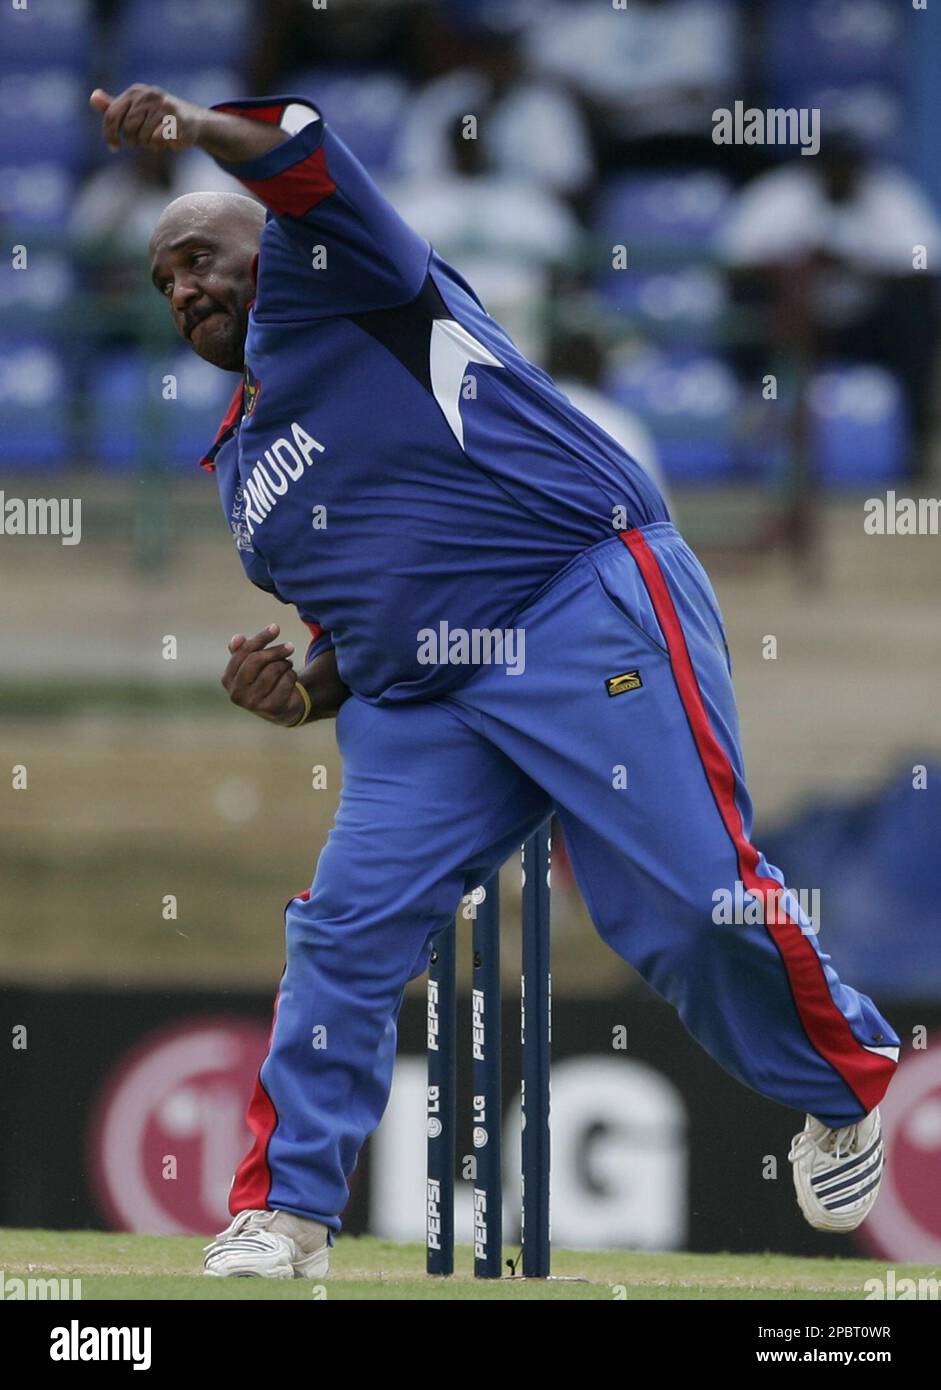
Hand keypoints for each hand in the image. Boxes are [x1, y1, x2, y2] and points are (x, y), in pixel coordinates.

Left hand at [89, 85, 206, 152]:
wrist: (192, 120)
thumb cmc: (158, 117)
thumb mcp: (134, 110)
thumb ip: (114, 107)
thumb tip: (93, 98)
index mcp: (135, 92)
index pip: (112, 114)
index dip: (110, 134)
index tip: (114, 147)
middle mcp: (148, 95)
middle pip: (128, 128)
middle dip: (134, 140)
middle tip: (143, 140)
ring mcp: (164, 107)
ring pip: (143, 137)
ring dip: (148, 145)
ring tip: (157, 139)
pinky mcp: (176, 121)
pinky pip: (156, 141)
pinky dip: (159, 146)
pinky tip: (166, 142)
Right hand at [221, 624, 304, 726]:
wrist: (280, 707)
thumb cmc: (263, 679)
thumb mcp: (252, 664)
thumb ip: (243, 650)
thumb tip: (237, 638)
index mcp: (228, 679)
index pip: (242, 652)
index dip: (260, 638)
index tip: (276, 628)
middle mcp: (236, 693)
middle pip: (256, 660)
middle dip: (275, 650)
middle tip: (290, 646)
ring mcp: (253, 703)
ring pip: (273, 670)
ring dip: (285, 663)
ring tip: (287, 665)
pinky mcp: (271, 708)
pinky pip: (286, 682)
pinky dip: (292, 675)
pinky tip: (290, 677)